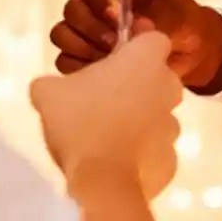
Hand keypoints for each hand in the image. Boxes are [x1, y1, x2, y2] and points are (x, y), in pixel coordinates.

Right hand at [30, 32, 182, 198]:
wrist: (102, 181)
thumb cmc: (79, 122)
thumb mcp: (48, 92)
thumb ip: (51, 82)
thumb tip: (48, 88)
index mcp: (145, 60)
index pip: (153, 40)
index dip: (136, 48)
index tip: (115, 60)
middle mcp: (168, 88)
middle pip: (157, 78)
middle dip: (136, 86)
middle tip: (103, 99)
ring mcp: (173, 125)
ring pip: (157, 116)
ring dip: (138, 121)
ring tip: (106, 135)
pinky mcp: (171, 159)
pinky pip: (155, 149)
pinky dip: (140, 153)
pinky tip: (115, 161)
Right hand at [50, 0, 221, 89]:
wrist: (191, 55)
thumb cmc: (184, 26)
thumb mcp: (180, 19)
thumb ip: (158, 19)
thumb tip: (133, 24)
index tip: (116, 15)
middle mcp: (96, 6)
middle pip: (72, 10)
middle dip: (90, 27)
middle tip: (114, 44)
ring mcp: (87, 34)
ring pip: (63, 35)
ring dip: (81, 48)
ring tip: (107, 62)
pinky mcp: (84, 61)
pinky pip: (65, 62)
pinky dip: (78, 70)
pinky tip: (99, 78)